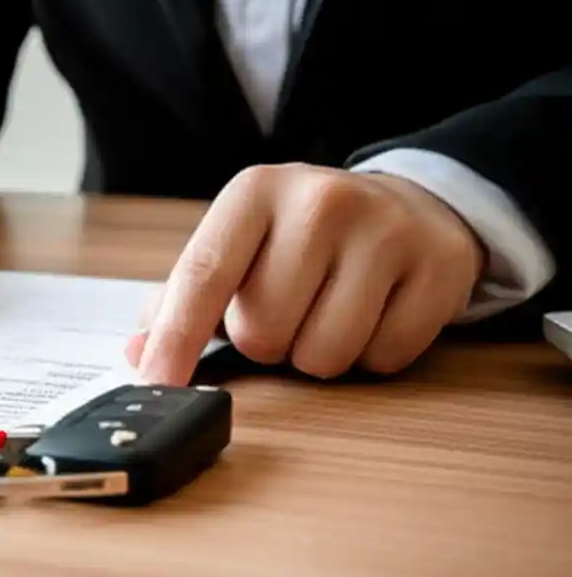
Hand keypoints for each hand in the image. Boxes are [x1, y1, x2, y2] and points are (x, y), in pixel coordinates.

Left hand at [125, 163, 485, 382]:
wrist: (408, 205)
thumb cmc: (301, 239)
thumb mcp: (237, 248)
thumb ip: (181, 300)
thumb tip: (138, 354)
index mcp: (254, 193)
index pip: (203, 275)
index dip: (175, 339)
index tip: (155, 384)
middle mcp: (320, 201)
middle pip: (263, 333)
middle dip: (267, 343)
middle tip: (289, 308)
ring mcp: (386, 230)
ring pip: (324, 355)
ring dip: (318, 354)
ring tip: (330, 310)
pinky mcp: (439, 267)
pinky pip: (384, 358)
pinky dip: (373, 354)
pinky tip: (376, 312)